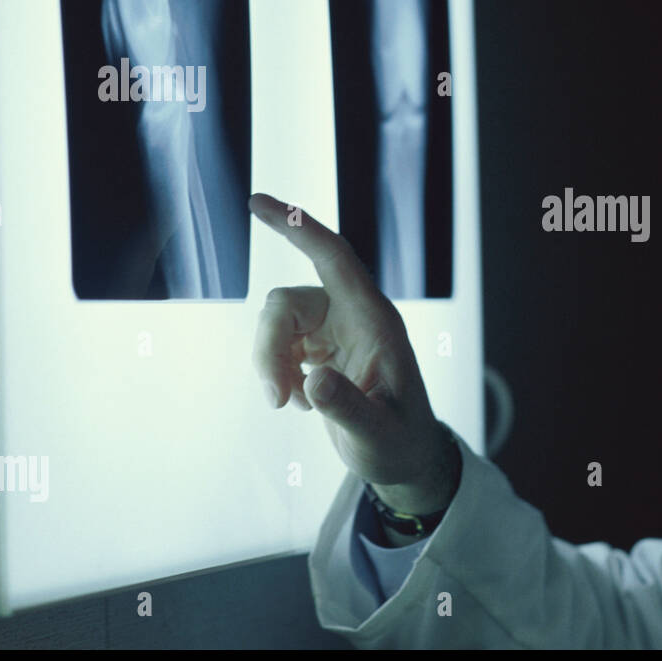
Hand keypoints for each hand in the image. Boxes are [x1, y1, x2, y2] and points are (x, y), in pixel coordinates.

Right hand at [249, 193, 458, 513]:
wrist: (404, 458)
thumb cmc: (400, 443)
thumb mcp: (377, 434)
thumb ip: (348, 409)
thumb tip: (314, 380)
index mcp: (375, 319)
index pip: (333, 257)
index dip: (298, 227)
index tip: (257, 201)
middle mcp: (354, 316)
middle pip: (286, 301)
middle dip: (267, 347)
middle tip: (275, 399)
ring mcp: (335, 330)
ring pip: (276, 322)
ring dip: (268, 363)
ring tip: (288, 404)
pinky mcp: (320, 348)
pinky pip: (278, 343)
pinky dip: (276, 372)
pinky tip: (301, 401)